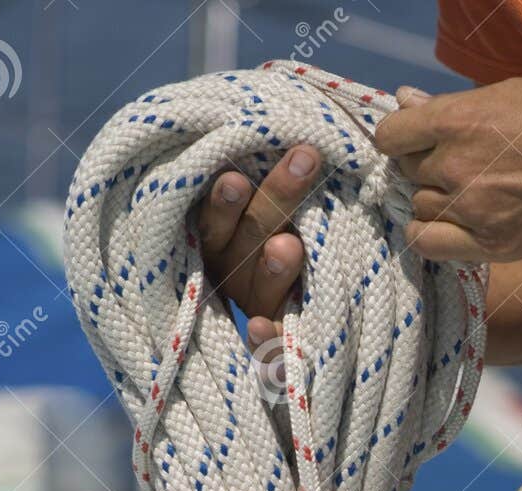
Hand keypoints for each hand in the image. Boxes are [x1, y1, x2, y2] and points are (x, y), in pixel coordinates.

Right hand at [196, 145, 320, 355]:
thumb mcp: (254, 194)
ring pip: (260, 286)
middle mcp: (229, 268)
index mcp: (217, 234)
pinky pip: (266, 350)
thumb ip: (257, 161)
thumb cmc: (264, 224)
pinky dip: (264, 345)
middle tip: (305, 160)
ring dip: (273, 268)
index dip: (223, 201)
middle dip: (276, 199)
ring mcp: (251, 303)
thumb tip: (283, 110)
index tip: (234, 177)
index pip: (216, 213)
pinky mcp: (273, 340)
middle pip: (249, 236)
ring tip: (289, 248)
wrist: (270, 304)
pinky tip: (262, 331)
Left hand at [373, 81, 521, 262]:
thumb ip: (451, 105)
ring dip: (431, 199)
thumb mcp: (508, 95)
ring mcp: (473, 209)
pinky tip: (443, 225)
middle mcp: (458, 166)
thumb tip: (405, 102)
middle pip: (408, 171)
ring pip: (419, 207)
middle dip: (423, 166)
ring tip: (461, 193)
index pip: (392, 134)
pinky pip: (430, 244)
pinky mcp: (491, 244)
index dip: (400, 136)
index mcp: (460, 120)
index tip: (414, 139)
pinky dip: (428, 233)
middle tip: (453, 164)